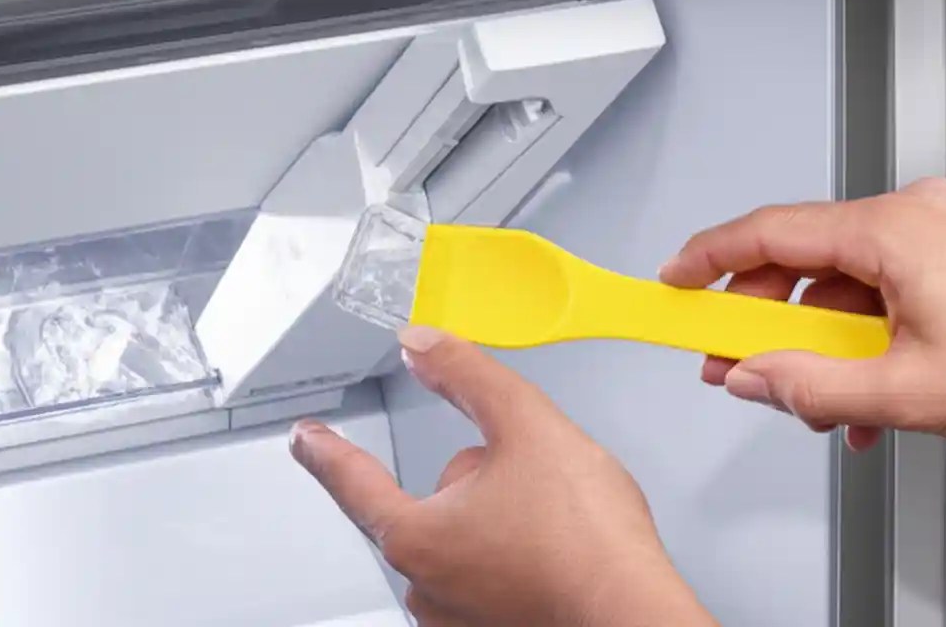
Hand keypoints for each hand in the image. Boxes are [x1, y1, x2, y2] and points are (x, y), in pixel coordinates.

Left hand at [290, 327, 714, 626]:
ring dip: (499, 523)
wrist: (638, 617)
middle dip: (476, 484)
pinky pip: (489, 578)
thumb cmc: (589, 543)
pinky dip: (515, 562)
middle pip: (433, 505)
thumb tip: (423, 347)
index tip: (306, 441)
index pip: (353, 482)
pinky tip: (556, 557)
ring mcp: (458, 622)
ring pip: (465, 541)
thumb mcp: (527, 426)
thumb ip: (468, 377)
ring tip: (557, 527)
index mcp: (418, 537)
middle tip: (535, 485)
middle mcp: (427, 589)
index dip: (327, 452)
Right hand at [660, 178, 945, 450]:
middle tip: (738, 364)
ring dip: (820, 340)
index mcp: (892, 231)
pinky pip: (882, 282)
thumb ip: (813, 387)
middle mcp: (912, 214)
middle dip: (765, 320)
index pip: (769, 231)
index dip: (708, 257)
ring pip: (843, 278)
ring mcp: (936, 227)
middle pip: (801, 257)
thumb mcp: (909, 392)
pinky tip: (865, 388)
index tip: (673, 281)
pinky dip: (861, 331)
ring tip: (819, 399)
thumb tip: (753, 378)